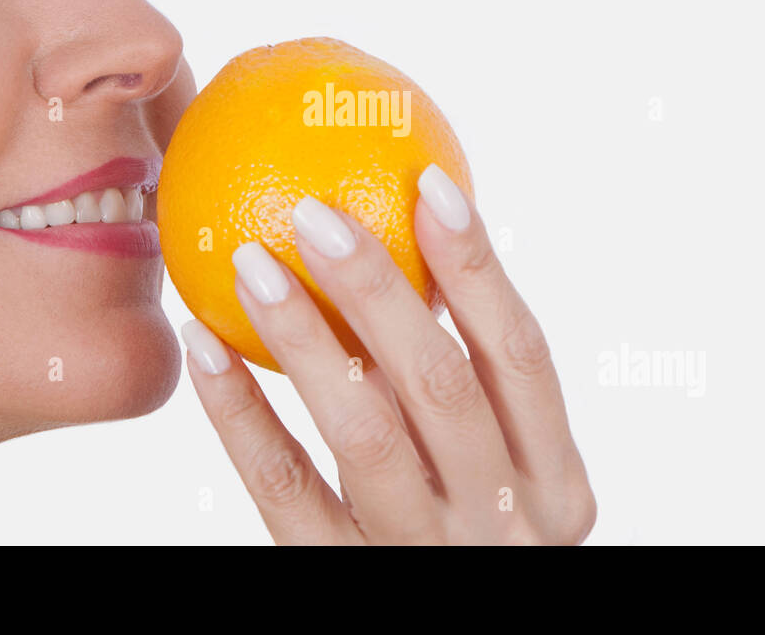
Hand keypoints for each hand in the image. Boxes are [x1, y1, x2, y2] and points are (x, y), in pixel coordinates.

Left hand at [180, 163, 594, 544]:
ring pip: (363, 432)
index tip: (427, 181)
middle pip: (441, 383)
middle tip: (313, 211)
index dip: (477, 265)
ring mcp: (423, 560)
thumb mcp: (497, 473)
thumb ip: (467, 389)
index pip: (520, 355)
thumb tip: (403, 240)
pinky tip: (206, 347)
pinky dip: (240, 414)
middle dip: (378, 287)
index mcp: (558, 483)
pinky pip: (284, 488)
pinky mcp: (342, 583)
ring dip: (301, 338)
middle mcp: (502, 522)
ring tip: (248, 263)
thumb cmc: (466, 532)